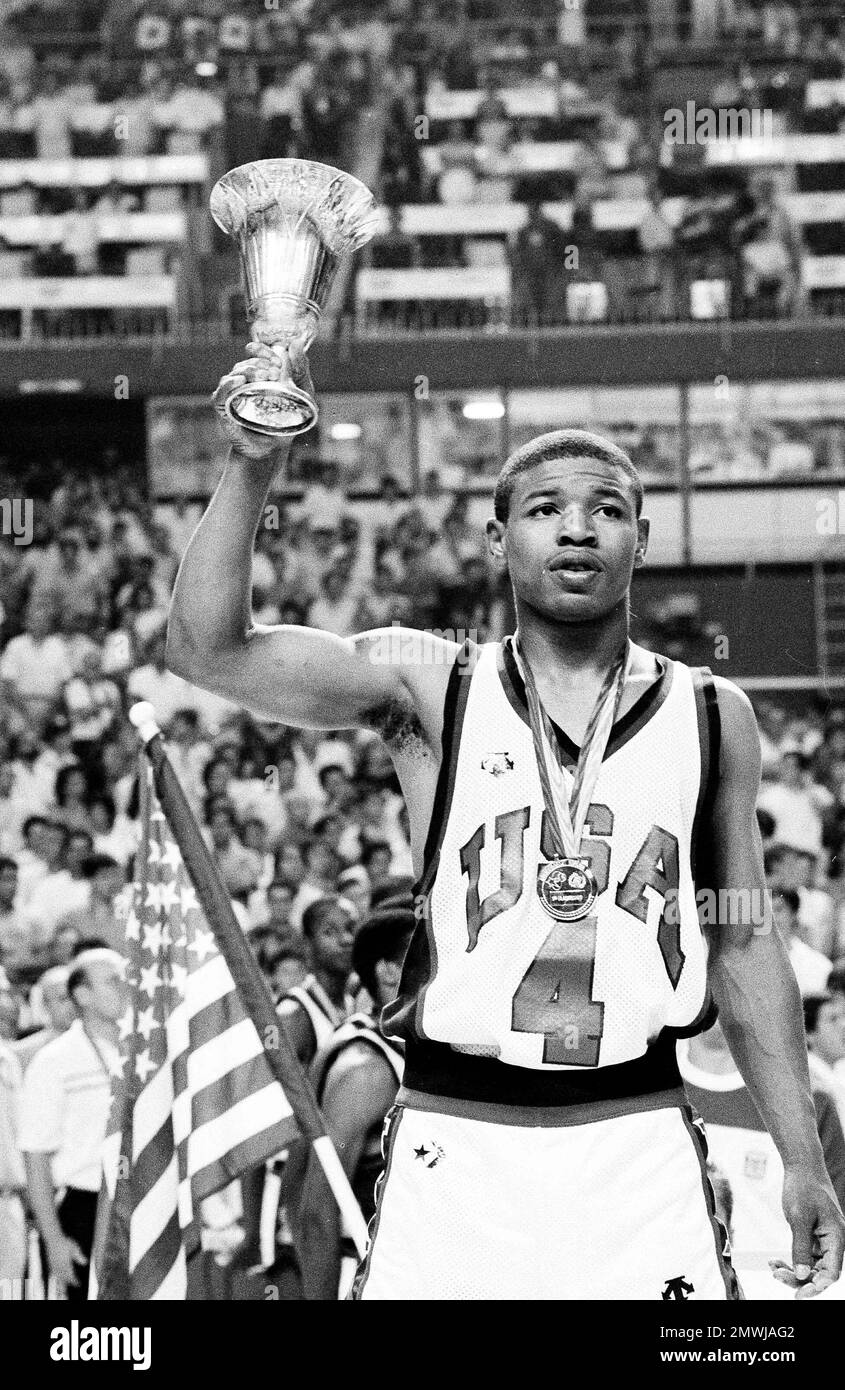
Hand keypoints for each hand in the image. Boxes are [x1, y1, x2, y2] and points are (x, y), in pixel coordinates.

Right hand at [47, 1232, 86, 1297]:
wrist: (52, 1238)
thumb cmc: (64, 1242)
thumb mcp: (74, 1247)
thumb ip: (79, 1256)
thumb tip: (85, 1263)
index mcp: (65, 1264)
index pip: (70, 1276)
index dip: (74, 1281)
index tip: (78, 1285)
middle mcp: (58, 1267)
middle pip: (63, 1279)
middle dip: (67, 1285)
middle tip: (70, 1291)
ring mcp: (53, 1266)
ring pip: (58, 1278)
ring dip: (61, 1284)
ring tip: (64, 1291)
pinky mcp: (50, 1264)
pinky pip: (54, 1274)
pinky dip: (57, 1278)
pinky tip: (59, 1279)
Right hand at [211, 334, 314, 461]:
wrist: (274, 448)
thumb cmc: (289, 420)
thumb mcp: (303, 393)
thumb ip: (301, 369)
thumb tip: (294, 343)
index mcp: (261, 374)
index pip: (255, 353)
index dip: (262, 351)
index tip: (275, 357)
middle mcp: (245, 381)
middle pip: (245, 362)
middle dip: (259, 363)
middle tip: (274, 372)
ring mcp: (233, 394)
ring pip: (234, 374)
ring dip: (248, 371)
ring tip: (263, 377)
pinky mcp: (224, 409)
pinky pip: (220, 394)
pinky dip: (227, 385)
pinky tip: (238, 381)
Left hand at [771, 1168, 844, 1297]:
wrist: (801, 1166)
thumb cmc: (803, 1187)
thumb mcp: (799, 1217)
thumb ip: (800, 1247)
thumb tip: (801, 1274)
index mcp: (837, 1237)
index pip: (832, 1272)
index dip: (817, 1285)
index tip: (800, 1293)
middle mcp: (833, 1241)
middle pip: (821, 1272)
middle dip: (801, 1279)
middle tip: (778, 1276)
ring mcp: (823, 1240)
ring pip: (811, 1266)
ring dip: (793, 1271)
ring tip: (773, 1268)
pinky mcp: (812, 1236)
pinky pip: (804, 1256)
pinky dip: (790, 1260)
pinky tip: (774, 1261)